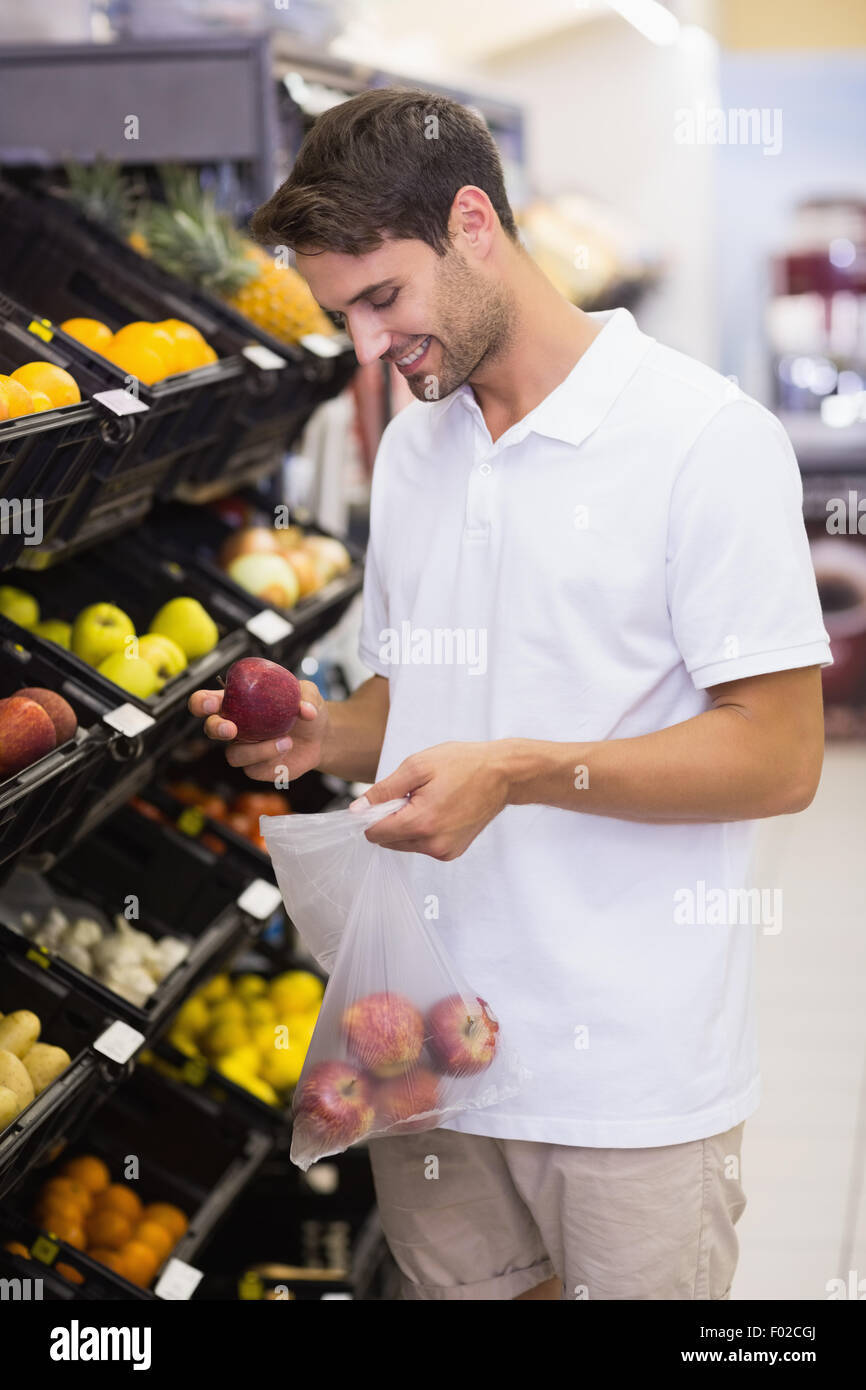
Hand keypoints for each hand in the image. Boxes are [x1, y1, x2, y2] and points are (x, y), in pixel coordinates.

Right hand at [187, 680, 328, 782]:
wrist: (320, 737)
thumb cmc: (305, 709)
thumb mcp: (308, 694)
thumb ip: (306, 696)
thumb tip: (306, 710)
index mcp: (238, 702)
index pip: (208, 700)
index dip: (202, 702)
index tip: (212, 703)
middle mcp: (236, 725)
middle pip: (210, 729)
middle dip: (215, 728)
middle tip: (231, 729)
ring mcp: (244, 748)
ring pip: (233, 754)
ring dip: (257, 749)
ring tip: (285, 740)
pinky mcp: (255, 767)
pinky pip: (253, 768)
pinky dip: (270, 758)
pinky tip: (286, 748)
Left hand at [356, 742, 508, 859]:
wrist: (502, 774)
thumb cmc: (464, 764)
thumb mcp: (418, 766)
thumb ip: (384, 790)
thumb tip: (358, 809)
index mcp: (422, 823)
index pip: (375, 833)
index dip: (372, 814)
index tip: (384, 798)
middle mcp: (433, 844)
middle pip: (388, 840)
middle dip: (392, 818)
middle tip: (412, 794)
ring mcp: (444, 851)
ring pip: (404, 844)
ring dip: (407, 824)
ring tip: (428, 800)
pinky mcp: (452, 852)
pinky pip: (422, 845)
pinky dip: (422, 830)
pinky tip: (439, 810)